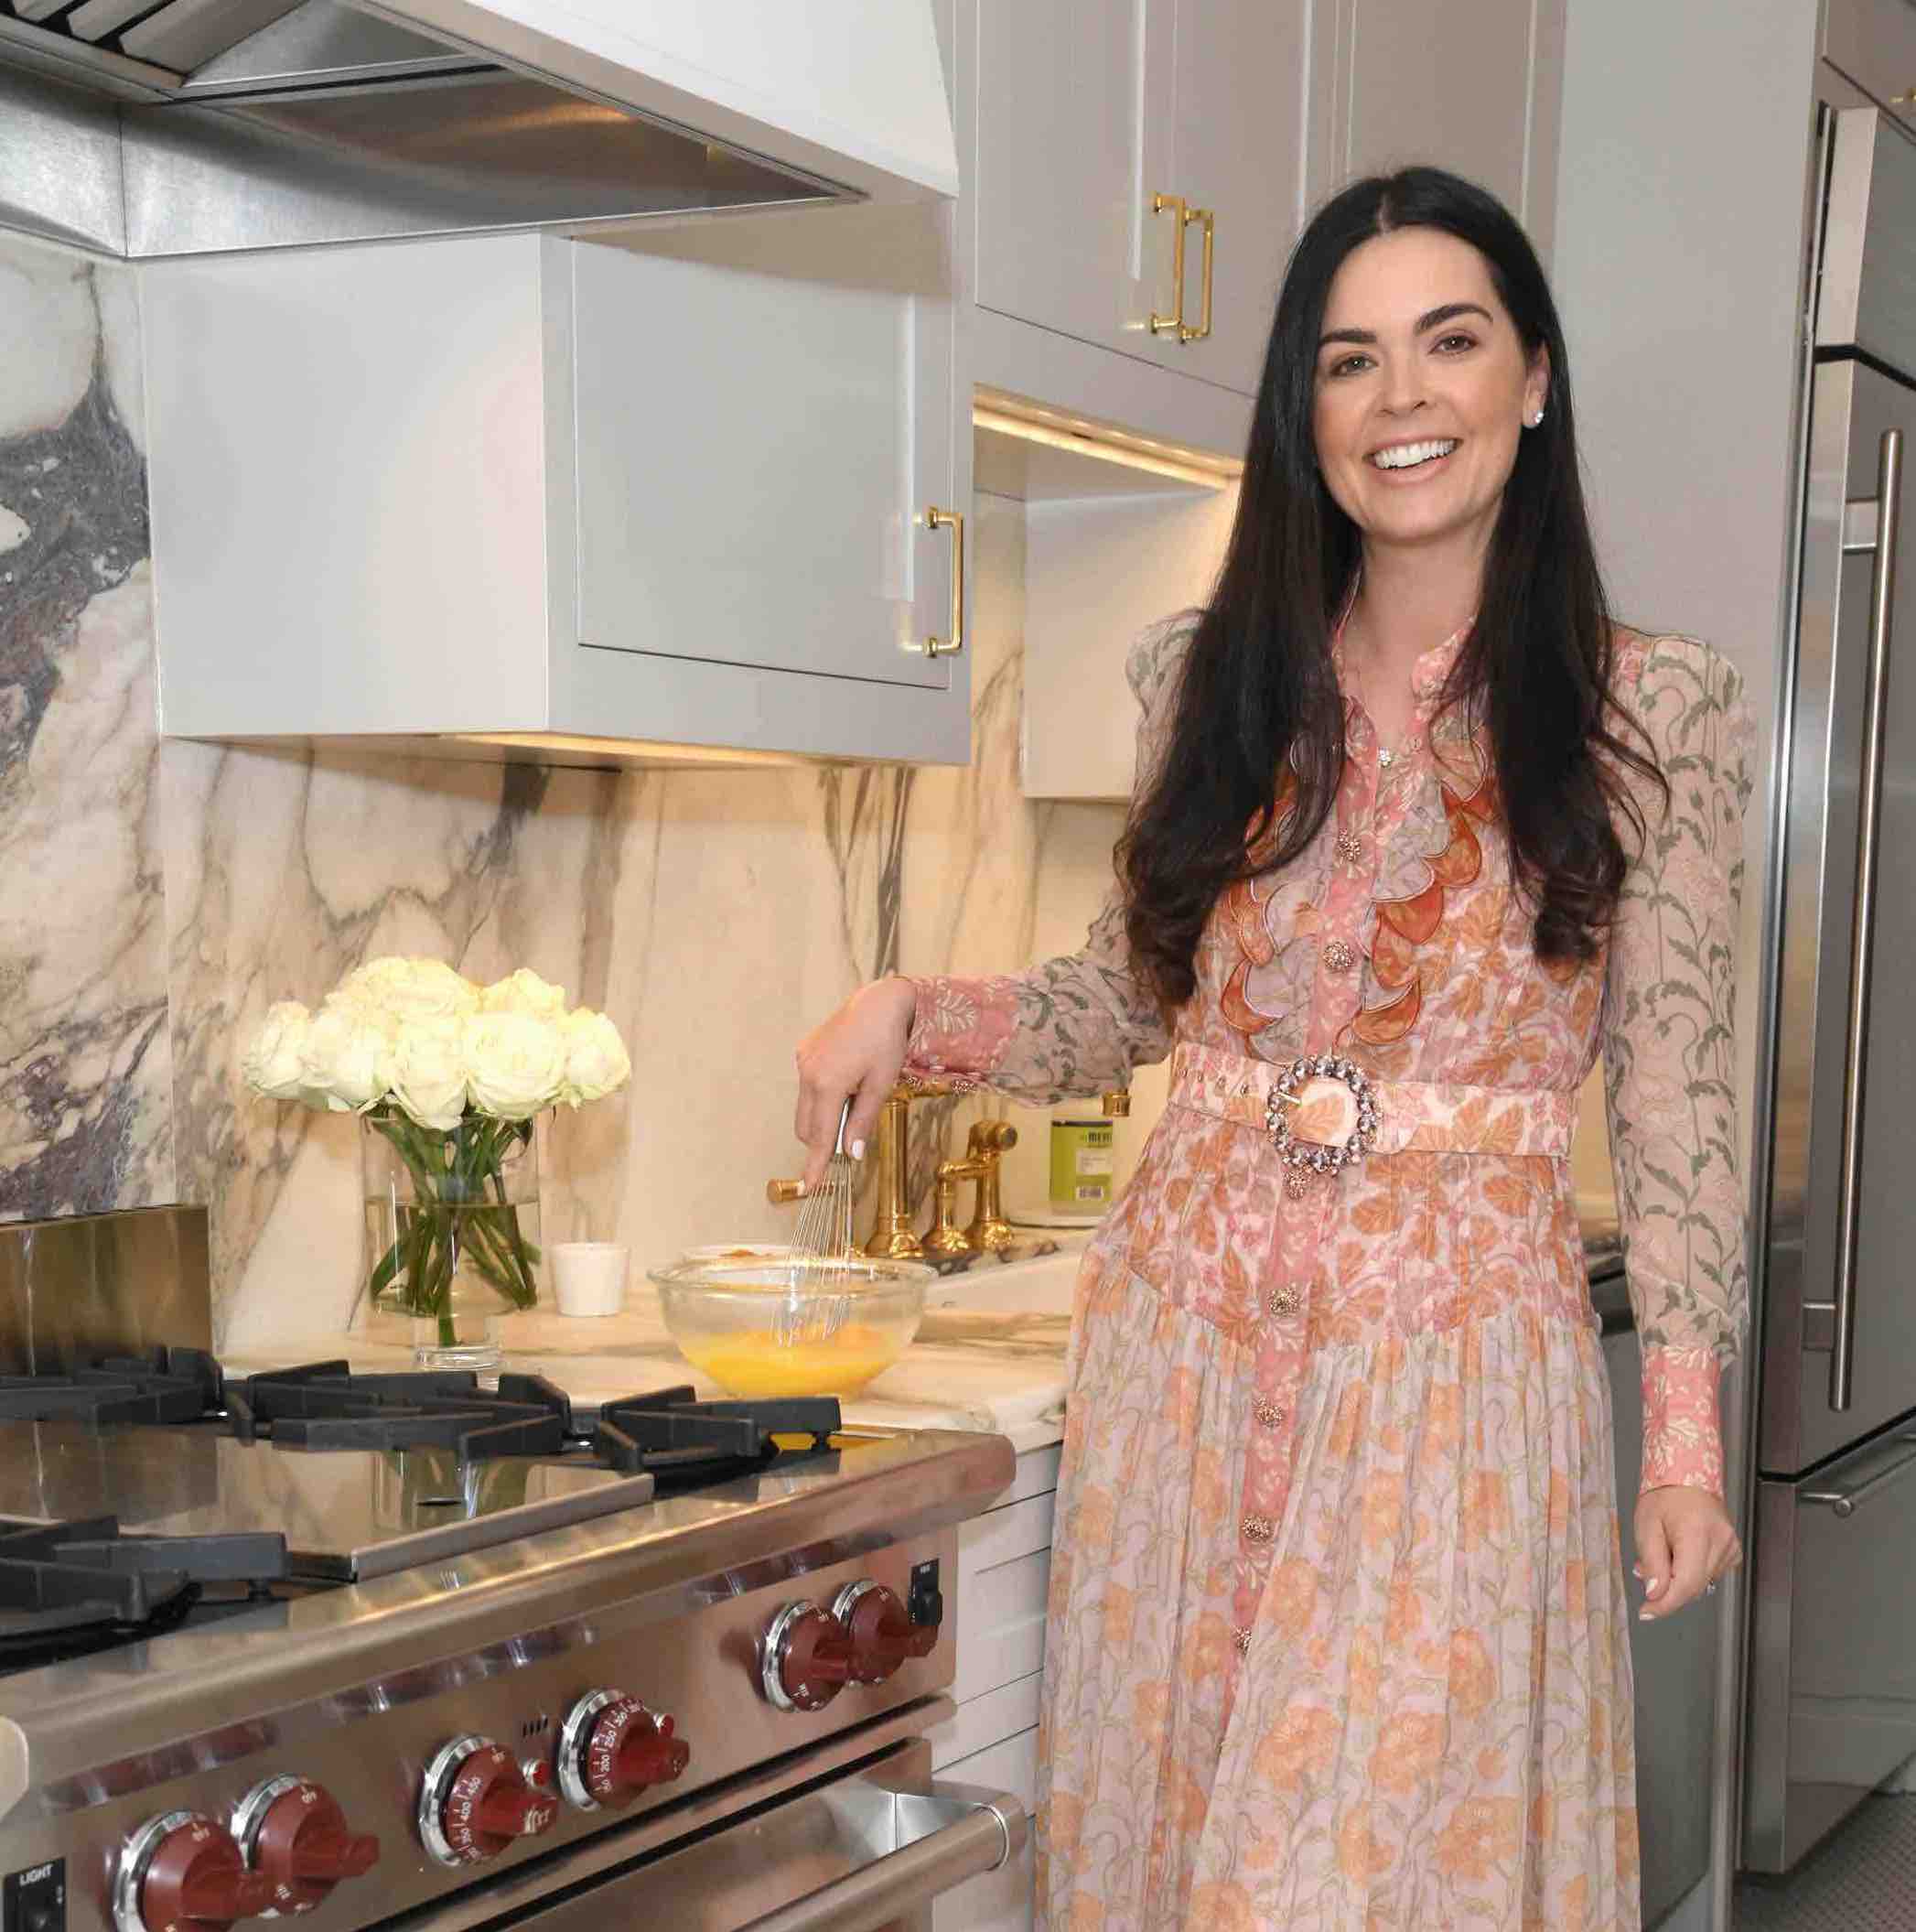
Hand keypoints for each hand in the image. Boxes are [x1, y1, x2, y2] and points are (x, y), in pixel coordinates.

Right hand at [793, 977, 918, 1188]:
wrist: (878, 1002)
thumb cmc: (886, 1042)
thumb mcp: (881, 1085)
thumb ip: (863, 1121)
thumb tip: (851, 1153)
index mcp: (828, 1084)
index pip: (820, 1136)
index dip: (816, 1164)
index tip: (810, 1187)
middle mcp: (808, 1073)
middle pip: (807, 1126)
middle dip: (823, 1139)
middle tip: (851, 1131)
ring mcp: (803, 1061)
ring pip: (805, 1107)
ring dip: (824, 1115)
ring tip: (854, 1096)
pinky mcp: (804, 1052)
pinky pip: (807, 1086)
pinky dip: (821, 1095)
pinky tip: (846, 1077)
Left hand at [1633, 1485, 1740, 1619]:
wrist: (1687, 1476)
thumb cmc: (1665, 1496)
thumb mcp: (1646, 1526)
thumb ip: (1651, 1562)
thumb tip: (1655, 1593)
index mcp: (1698, 1533)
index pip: (1686, 1584)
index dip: (1665, 1603)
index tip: (1647, 1612)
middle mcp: (1720, 1543)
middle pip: (1693, 1587)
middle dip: (1666, 1588)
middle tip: (1646, 1570)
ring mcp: (1731, 1548)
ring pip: (1701, 1582)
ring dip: (1678, 1578)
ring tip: (1663, 1552)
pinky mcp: (1733, 1552)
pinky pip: (1709, 1574)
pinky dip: (1692, 1571)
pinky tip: (1681, 1553)